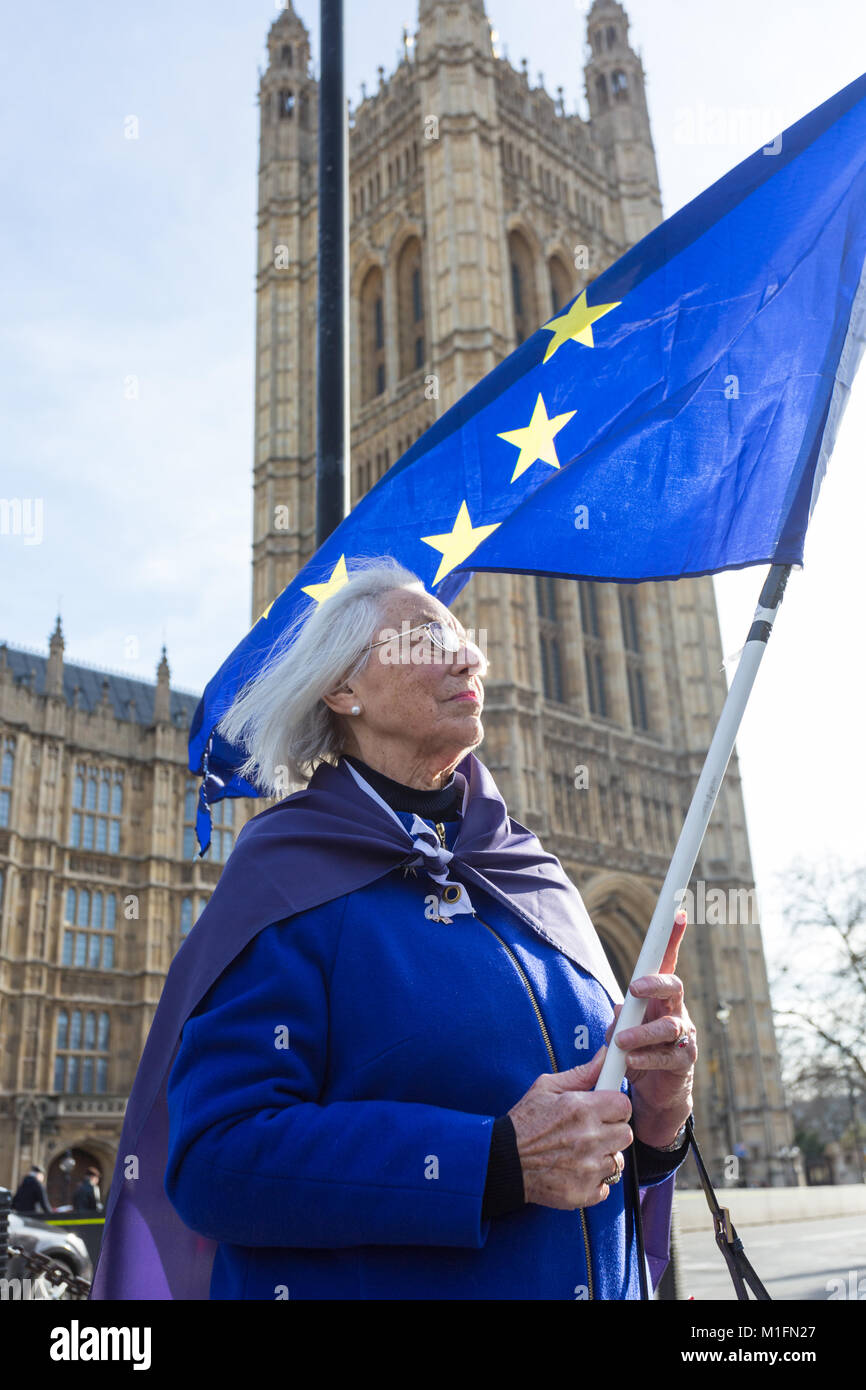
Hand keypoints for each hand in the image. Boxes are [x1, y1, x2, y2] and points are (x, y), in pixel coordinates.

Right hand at [507, 1045, 632, 1209]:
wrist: (504, 1161)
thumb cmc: (524, 1122)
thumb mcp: (546, 1088)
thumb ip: (581, 1074)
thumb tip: (604, 1057)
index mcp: (582, 1109)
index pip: (624, 1106)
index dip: (615, 1107)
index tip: (605, 1110)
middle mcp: (589, 1138)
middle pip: (626, 1134)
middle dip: (612, 1131)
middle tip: (593, 1132)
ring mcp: (588, 1168)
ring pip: (617, 1161)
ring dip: (603, 1157)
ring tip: (581, 1153)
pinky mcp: (584, 1193)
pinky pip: (607, 1186)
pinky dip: (595, 1182)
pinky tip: (577, 1171)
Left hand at [605, 909, 696, 1147]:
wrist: (654, 1093)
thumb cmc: (638, 1052)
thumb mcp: (624, 1029)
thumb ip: (622, 1016)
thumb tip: (620, 1009)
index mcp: (660, 998)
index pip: (666, 964)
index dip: (672, 939)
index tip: (676, 913)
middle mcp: (676, 1010)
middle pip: (674, 987)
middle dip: (655, 983)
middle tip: (633, 989)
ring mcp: (684, 1035)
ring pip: (668, 1025)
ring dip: (642, 1032)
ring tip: (622, 1041)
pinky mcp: (684, 1061)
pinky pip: (667, 1055)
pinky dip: (647, 1057)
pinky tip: (632, 1060)